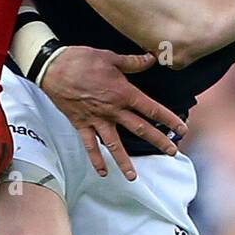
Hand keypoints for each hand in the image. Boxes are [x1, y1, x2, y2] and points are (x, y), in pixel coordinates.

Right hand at [40, 46, 188, 177]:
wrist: (54, 68)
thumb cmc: (82, 59)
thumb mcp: (111, 57)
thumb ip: (133, 62)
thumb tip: (152, 58)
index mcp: (123, 93)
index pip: (151, 108)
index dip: (168, 118)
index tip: (181, 128)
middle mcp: (112, 110)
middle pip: (139, 128)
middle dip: (158, 140)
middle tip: (172, 152)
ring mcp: (96, 119)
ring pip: (114, 144)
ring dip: (124, 161)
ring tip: (134, 177)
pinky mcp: (80, 124)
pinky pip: (89, 145)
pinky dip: (95, 160)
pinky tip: (103, 172)